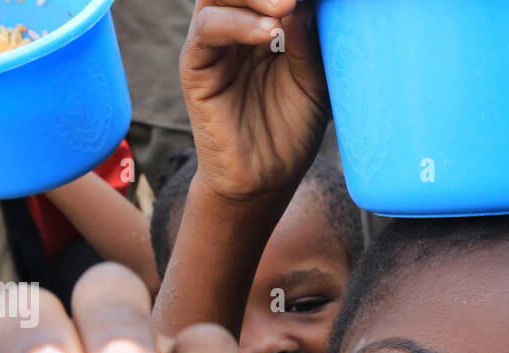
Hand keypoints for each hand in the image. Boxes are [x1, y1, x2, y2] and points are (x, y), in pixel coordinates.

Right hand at [180, 0, 329, 204]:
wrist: (266, 180)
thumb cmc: (291, 132)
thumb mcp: (313, 83)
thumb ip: (308, 42)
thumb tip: (301, 3)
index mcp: (263, 26)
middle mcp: (235, 29)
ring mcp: (213, 45)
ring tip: (288, 5)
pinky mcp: (196, 67)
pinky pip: (208, 30)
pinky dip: (237, 23)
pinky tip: (270, 32)